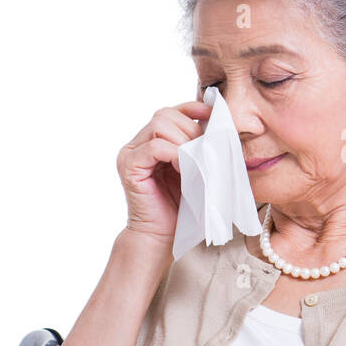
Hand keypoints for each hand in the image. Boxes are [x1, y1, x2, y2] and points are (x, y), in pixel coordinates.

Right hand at [117, 101, 211, 247]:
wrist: (162, 237)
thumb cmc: (181, 206)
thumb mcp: (194, 169)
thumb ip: (198, 147)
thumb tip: (216, 124)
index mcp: (151, 141)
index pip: (170, 112)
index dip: (192, 108)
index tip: (213, 114)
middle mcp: (137, 144)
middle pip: (165, 114)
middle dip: (191, 128)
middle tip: (204, 151)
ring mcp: (130, 153)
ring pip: (160, 124)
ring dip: (184, 140)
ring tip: (195, 161)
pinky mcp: (129, 166)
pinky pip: (155, 145)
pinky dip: (175, 153)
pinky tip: (185, 167)